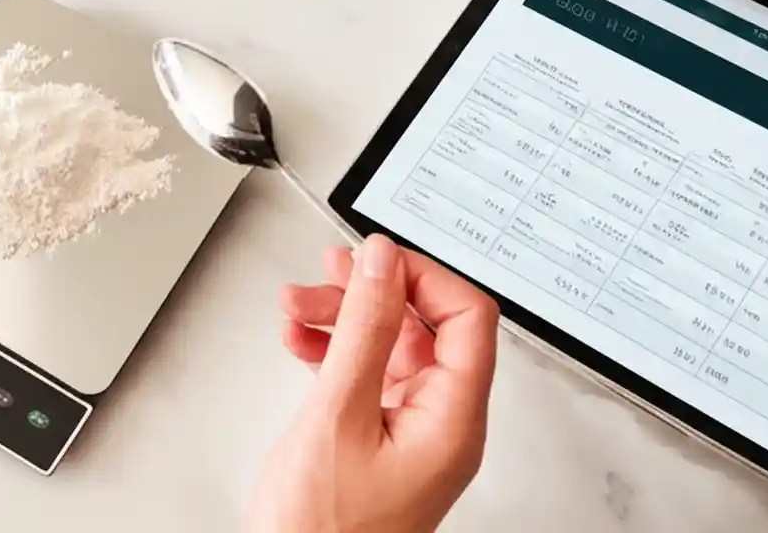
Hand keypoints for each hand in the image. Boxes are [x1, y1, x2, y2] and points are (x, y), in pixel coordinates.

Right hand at [247, 235, 499, 532]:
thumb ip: (365, 331)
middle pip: (425, 327)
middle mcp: (443, 424)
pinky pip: (368, 377)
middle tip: (328, 278)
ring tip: (299, 310)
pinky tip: (303, 344)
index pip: (468, 318)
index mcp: (453, 419)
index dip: (423, 278)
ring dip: (344, 320)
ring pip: (390, 348)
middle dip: (371, 295)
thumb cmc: (322, 531)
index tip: (376, 261)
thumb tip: (383, 265)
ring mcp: (412, 434)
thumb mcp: (339, 414)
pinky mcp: (380, 441)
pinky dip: (334, 353)